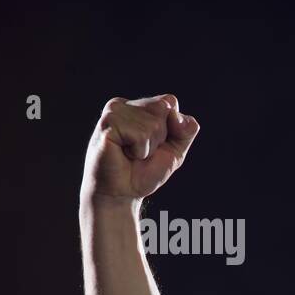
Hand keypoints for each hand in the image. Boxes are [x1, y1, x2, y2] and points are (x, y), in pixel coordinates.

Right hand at [81, 94, 198, 203]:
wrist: (123, 192)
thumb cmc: (144, 171)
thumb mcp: (175, 150)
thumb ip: (186, 130)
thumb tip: (176, 114)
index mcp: (140, 106)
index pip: (171, 102)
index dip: (173, 127)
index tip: (156, 144)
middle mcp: (126, 104)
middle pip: (164, 109)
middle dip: (161, 137)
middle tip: (142, 151)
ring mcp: (114, 111)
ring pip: (153, 124)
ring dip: (148, 147)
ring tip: (132, 153)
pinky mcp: (107, 123)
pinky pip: (140, 135)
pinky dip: (139, 151)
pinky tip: (124, 153)